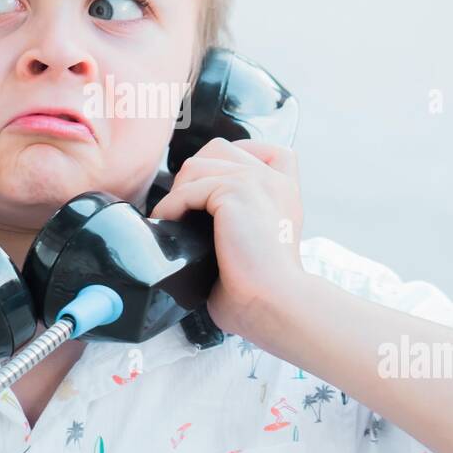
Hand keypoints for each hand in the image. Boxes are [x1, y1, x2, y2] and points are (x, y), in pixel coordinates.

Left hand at [148, 137, 304, 343]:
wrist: (275, 303)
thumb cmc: (261, 291)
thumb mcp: (257, 247)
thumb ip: (236, 224)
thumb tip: (192, 230)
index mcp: (284, 193)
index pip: (265, 151)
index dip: (232, 158)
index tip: (210, 185)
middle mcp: (274, 181)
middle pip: (221, 148)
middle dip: (195, 173)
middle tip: (184, 207)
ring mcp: (256, 182)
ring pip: (199, 164)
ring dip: (179, 191)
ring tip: (172, 217)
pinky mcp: (236, 192)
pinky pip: (189, 188)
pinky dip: (171, 206)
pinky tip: (168, 223)